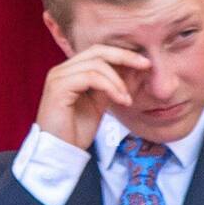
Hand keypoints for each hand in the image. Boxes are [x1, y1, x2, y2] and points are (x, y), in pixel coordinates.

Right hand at [35, 44, 150, 149]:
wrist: (61, 153)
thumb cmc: (76, 132)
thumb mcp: (98, 104)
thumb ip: (110, 86)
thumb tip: (133, 70)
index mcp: (70, 71)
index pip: (98, 52)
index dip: (122, 54)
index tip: (144, 63)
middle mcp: (62, 70)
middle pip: (98, 51)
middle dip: (125, 56)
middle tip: (145, 65)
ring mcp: (58, 77)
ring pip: (96, 65)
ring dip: (118, 81)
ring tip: (127, 99)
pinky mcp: (58, 87)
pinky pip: (90, 77)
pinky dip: (110, 87)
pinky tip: (120, 100)